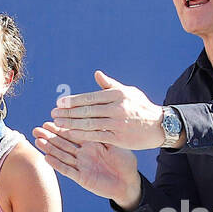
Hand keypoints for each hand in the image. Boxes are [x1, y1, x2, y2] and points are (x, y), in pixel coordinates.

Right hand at [33, 121, 140, 204]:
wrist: (128, 182)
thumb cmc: (125, 162)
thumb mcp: (115, 144)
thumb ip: (103, 134)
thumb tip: (95, 118)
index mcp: (91, 144)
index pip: (73, 133)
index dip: (60, 128)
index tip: (49, 120)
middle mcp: (83, 154)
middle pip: (63, 144)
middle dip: (50, 137)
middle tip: (37, 129)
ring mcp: (81, 166)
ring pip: (62, 155)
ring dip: (49, 148)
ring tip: (37, 140)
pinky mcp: (82, 178)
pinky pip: (67, 170)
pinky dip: (57, 164)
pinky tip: (47, 158)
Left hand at [49, 70, 165, 150]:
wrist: (159, 125)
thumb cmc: (140, 107)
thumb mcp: (128, 92)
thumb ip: (110, 85)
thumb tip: (97, 74)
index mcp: (117, 94)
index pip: (90, 97)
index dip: (73, 101)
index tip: (59, 103)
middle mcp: (117, 108)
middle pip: (87, 110)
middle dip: (68, 112)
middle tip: (53, 113)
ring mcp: (117, 123)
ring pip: (89, 123)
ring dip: (71, 124)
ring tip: (57, 123)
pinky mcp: (118, 137)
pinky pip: (95, 136)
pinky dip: (81, 135)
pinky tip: (70, 133)